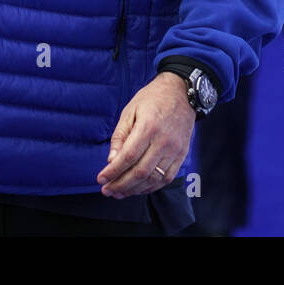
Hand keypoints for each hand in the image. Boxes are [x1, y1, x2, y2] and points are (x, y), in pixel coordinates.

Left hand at [97, 71, 195, 198]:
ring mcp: (175, 150)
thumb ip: (120, 136)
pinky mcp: (182, 154)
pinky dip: (151, 187)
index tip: (101, 179)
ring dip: (134, 190)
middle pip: (140, 172)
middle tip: (107, 190)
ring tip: (119, 192)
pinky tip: (138, 188)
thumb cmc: (152, 99)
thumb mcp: (130, 110)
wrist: (182, 92)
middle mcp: (164, 141)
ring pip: (153, 179)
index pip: (128, 157)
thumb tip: (111, 160)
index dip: (113, 171)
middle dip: (120, 185)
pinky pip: (167, 178)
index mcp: (148, 127)